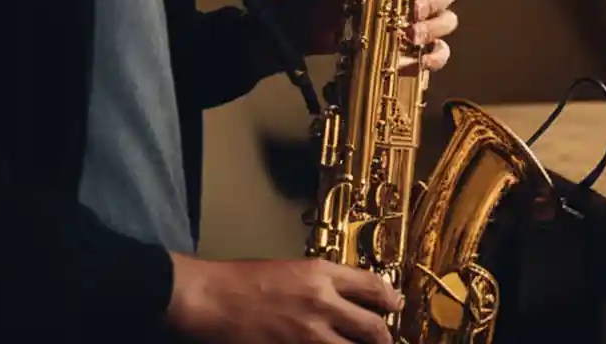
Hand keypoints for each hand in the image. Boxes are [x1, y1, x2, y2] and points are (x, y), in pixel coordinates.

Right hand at [166, 254, 402, 343]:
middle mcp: (322, 303)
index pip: (372, 286)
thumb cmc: (242, 280)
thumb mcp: (290, 269)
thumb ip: (321, 282)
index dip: (390, 299)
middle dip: (385, 338)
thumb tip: (345, 296)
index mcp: (321, 274)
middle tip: (387, 340)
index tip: (395, 306)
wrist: (209, 298)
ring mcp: (308, 334)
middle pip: (373, 327)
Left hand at [275, 0, 458, 71]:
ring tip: (410, 36)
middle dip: (436, 1)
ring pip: (447, 20)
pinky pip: (439, 53)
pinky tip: (419, 61)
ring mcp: (417, 22)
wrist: (302, 29)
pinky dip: (435, 57)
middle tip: (413, 12)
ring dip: (434, 28)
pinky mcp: (412, 50)